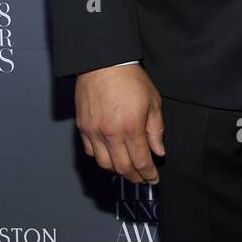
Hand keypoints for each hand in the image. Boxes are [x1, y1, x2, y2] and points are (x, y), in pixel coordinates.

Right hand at [75, 64, 164, 183]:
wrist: (103, 63)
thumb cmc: (130, 79)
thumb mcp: (152, 101)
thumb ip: (155, 129)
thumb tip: (158, 151)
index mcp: (131, 128)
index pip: (140, 161)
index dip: (148, 173)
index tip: (153, 178)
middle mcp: (110, 134)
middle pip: (122, 167)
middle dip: (134, 177)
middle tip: (142, 178)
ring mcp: (94, 132)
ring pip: (104, 164)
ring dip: (117, 170)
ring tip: (127, 170)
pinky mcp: (83, 128)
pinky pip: (90, 152)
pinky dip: (101, 158)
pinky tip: (110, 156)